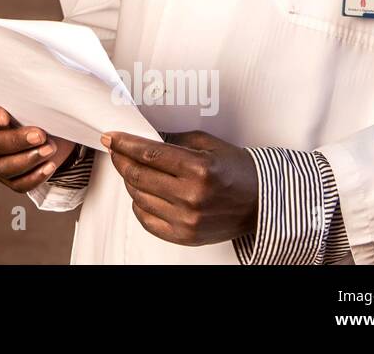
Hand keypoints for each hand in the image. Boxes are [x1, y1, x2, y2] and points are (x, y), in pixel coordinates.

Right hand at [0, 99, 74, 192]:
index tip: (5, 118)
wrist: (50, 132)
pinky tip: (50, 166)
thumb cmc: (35, 111)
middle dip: (17, 141)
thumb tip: (46, 91)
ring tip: (50, 149)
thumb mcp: (32, 100)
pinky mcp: (9, 179)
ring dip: (29, 160)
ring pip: (4, 168)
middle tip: (40, 135)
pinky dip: (35, 177)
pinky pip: (18, 184)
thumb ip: (30, 97)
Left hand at [103, 130, 257, 245]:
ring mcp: (187, 220)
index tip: (111, 137)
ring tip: (133, 169)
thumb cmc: (237, 170)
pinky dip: (139, 204)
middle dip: (120, 160)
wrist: (262, 202)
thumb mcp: (207, 144)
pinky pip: (147, 220)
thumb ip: (173, 141)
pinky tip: (143, 192)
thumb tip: (142, 137)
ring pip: (138, 197)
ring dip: (129, 180)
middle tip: (116, 151)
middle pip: (138, 175)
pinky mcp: (185, 236)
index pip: (147, 154)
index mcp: (198, 169)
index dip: (124, 144)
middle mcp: (191, 197)